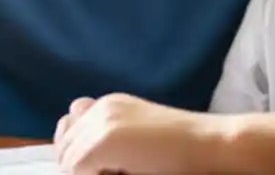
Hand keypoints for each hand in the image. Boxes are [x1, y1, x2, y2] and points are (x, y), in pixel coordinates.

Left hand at [54, 94, 222, 173]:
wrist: (211, 144)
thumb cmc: (183, 150)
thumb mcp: (138, 138)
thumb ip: (109, 138)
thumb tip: (76, 159)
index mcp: (109, 105)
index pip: (68, 128)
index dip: (79, 152)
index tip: (105, 165)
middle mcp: (101, 108)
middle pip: (63, 144)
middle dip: (80, 164)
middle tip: (115, 170)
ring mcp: (101, 122)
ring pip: (68, 159)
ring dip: (87, 172)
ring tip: (123, 171)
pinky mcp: (104, 141)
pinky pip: (77, 169)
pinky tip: (127, 172)